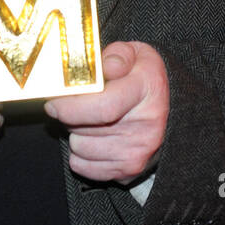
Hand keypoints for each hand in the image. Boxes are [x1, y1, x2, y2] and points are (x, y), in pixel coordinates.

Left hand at [44, 41, 167, 183]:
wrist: (169, 107)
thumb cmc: (143, 78)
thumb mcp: (135, 54)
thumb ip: (116, 55)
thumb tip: (106, 68)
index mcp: (147, 90)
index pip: (102, 107)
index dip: (70, 107)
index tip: (54, 102)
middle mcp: (146, 125)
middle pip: (85, 128)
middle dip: (70, 116)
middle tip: (76, 104)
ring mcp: (138, 151)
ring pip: (80, 147)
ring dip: (77, 133)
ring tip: (91, 120)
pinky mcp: (129, 170)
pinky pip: (84, 167)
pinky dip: (82, 153)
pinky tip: (95, 138)